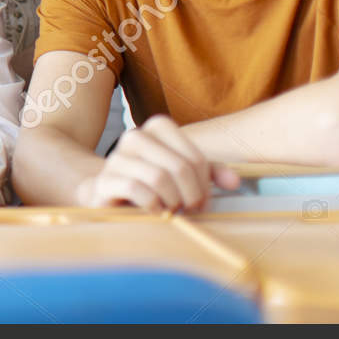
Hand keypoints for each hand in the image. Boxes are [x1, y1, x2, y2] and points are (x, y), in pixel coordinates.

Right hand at [78, 115, 240, 211]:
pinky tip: (155, 211)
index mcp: (157, 128)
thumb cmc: (155, 183)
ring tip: (173, 211)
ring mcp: (116, 157)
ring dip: (172, 201)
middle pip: (179, 167)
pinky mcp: (105, 180)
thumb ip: (210, 174)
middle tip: (191, 210)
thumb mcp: (185, 174)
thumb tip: (234, 181)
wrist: (113, 194)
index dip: (204, 184)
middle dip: (191, 195)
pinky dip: (152, 205)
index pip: (194, 157)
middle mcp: (135, 136)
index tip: (202, 200)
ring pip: (158, 177)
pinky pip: (136, 190)